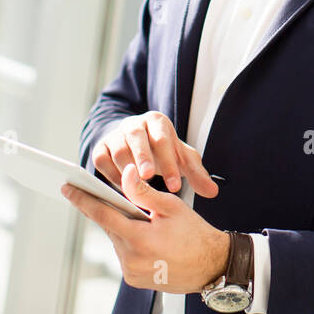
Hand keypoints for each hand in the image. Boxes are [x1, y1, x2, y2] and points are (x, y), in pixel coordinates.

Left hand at [62, 163, 230, 292]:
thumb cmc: (195, 234)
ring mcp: (132, 272)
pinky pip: (125, 255)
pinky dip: (130, 243)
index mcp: (139, 239)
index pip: (102, 215)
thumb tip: (126, 174)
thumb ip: (144, 192)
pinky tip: (148, 239)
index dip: (83, 200)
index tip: (67, 188)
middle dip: (112, 212)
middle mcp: (131, 259)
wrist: (211, 265)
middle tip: (121, 201)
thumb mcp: (171, 207)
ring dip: (124, 229)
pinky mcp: (135, 280)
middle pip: (110, 228)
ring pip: (117, 241)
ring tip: (145, 223)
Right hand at [92, 111, 218, 196]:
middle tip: (149, 178)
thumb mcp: (182, 160)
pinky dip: (110, 174)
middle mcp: (135, 124)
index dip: (169, 163)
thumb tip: (213, 192)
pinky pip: (101, 159)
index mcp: (157, 122)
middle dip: (143, 157)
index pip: (163, 140)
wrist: (136, 145)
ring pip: (117, 148)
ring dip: (126, 169)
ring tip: (136, 189)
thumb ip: (196, 174)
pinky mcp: (101, 147)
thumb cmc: (162, 153)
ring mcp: (116, 134)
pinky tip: (122, 188)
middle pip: (137, 137)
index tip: (175, 187)